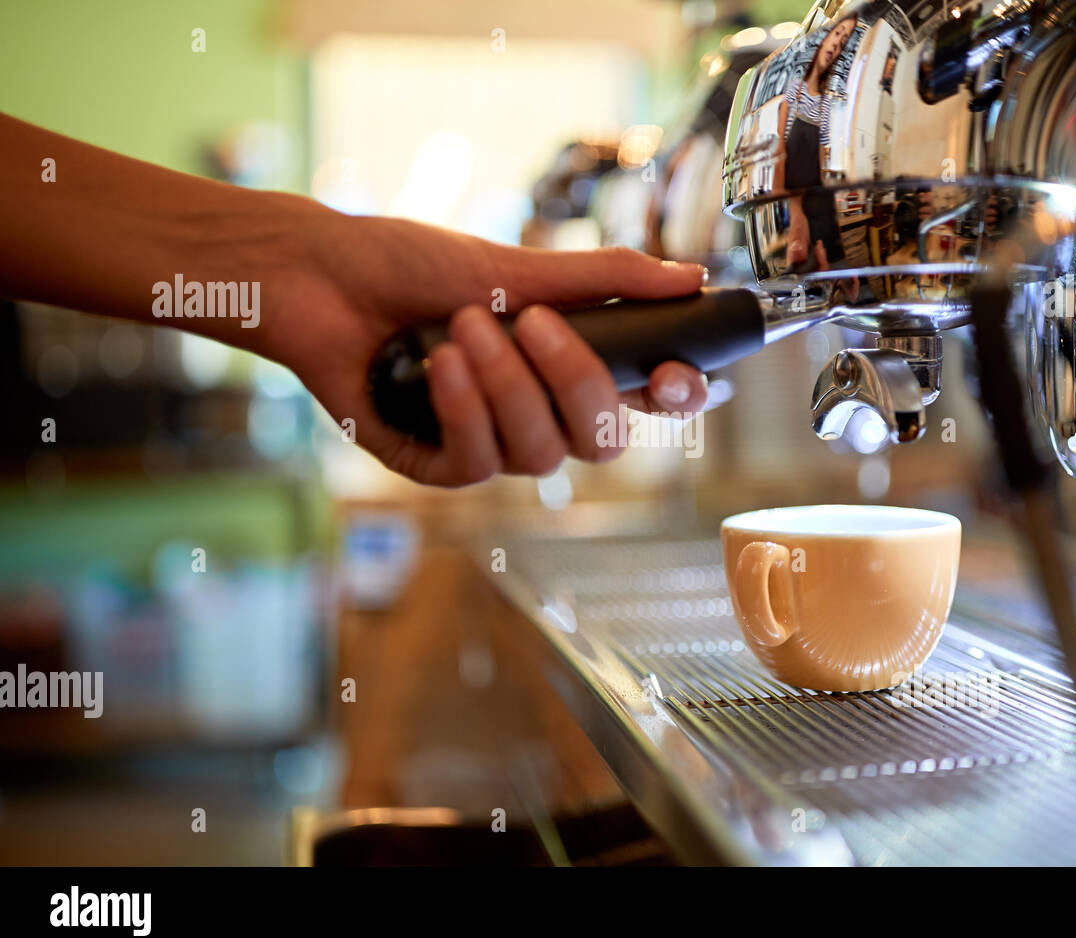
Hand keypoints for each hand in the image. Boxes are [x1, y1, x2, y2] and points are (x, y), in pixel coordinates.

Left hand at [264, 213, 709, 485]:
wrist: (317, 275)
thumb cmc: (410, 264)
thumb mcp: (514, 266)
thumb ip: (603, 280)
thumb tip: (688, 277)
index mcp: (564, 362)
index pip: (643, 400)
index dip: (675, 399)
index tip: (671, 375)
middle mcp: (535, 409)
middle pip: (601, 440)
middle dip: (575, 382)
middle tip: (532, 322)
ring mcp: (487, 440)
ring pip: (539, 454)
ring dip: (505, 387)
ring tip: (460, 329)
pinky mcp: (433, 461)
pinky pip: (476, 464)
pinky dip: (462, 410)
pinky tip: (437, 365)